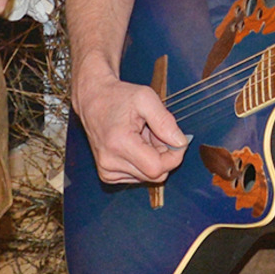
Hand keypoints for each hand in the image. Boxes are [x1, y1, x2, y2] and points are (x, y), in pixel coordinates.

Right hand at [70, 63, 187, 184]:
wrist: (93, 99)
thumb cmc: (118, 96)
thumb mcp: (146, 98)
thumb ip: (165, 121)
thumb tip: (180, 143)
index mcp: (119, 143)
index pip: (157, 168)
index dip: (174, 156)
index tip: (177, 141)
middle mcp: (109, 161)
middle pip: (154, 175)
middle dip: (163, 155)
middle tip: (156, 133)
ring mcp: (106, 170)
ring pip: (147, 177)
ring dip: (152, 158)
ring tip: (142, 136)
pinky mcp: (107, 174)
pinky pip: (137, 176)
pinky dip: (142, 162)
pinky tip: (135, 145)